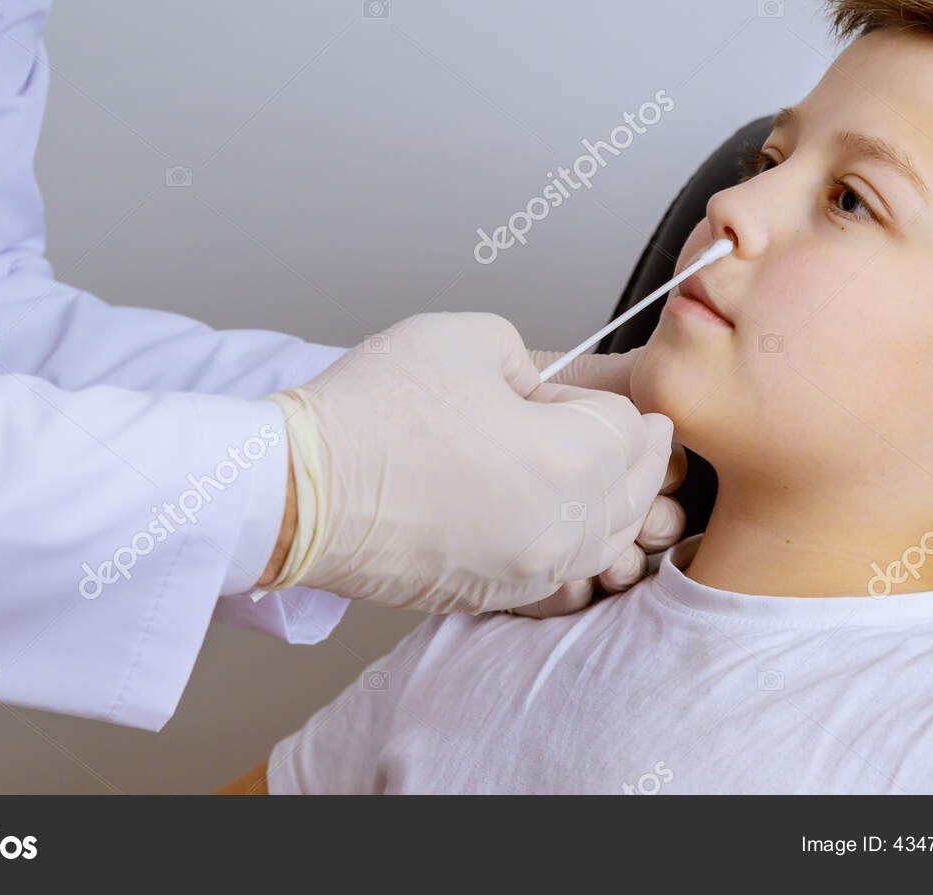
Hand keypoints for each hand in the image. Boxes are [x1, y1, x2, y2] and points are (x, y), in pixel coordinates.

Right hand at [259, 314, 672, 613]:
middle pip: (633, 492)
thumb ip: (529, 359)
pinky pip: (561, 572)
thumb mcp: (464, 338)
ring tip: (592, 472)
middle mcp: (558, 526)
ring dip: (608, 504)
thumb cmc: (369, 413)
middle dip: (629, 455)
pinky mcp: (493, 593)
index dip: (612, 403)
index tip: (593, 395)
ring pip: (605, 541)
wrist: (299, 490)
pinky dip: (570, 542)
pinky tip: (550, 514)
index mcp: (564, 458)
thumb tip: (544, 390)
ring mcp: (526, 569)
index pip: (633, 430)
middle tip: (625, 430)